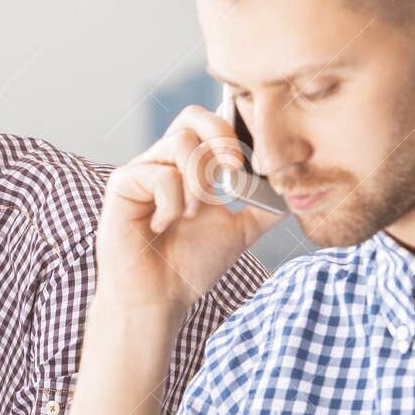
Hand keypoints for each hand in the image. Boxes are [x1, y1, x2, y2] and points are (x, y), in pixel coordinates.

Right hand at [95, 106, 281, 311]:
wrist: (159, 298)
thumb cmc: (191, 264)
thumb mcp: (241, 229)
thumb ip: (264, 204)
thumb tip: (291, 184)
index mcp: (191, 166)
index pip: (212, 123)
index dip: (233, 129)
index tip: (248, 162)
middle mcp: (165, 161)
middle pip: (193, 116)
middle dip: (222, 140)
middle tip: (232, 172)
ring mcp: (143, 169)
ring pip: (180, 142)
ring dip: (198, 181)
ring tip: (193, 215)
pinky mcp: (123, 183)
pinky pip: (160, 174)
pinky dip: (172, 203)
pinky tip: (163, 226)